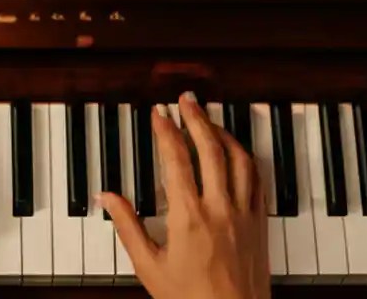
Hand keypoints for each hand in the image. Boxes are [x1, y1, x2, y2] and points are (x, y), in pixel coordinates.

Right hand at [101, 92, 270, 298]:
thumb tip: (107, 198)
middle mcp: (219, 209)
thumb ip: (127, 227)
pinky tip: (236, 151)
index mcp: (188, 218)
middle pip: (210, 149)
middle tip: (186, 100)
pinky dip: (245, 158)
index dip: (166, 131)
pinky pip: (257, 179)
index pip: (176, 160)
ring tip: (209, 119)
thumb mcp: (148, 267)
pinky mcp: (259, 222)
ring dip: (223, 132)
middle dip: (197, 118)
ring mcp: (243, 214)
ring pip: (238, 159)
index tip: (159, 114)